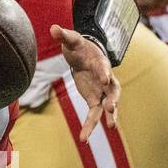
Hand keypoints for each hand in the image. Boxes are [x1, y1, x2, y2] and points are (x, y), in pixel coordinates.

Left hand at [52, 24, 118, 139]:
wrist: (84, 56)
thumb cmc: (79, 47)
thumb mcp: (71, 40)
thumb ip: (64, 35)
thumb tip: (53, 28)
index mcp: (101, 62)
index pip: (104, 67)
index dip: (104, 72)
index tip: (104, 77)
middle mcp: (106, 78)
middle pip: (114, 90)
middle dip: (114, 98)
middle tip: (112, 107)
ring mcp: (102, 91)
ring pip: (107, 106)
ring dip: (109, 116)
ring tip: (111, 128)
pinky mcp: (94, 100)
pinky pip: (94, 115)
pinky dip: (90, 126)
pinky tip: (84, 139)